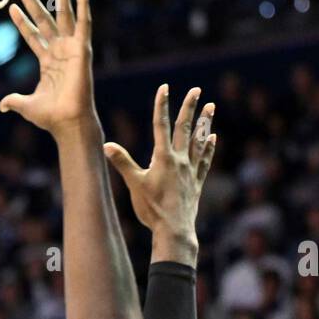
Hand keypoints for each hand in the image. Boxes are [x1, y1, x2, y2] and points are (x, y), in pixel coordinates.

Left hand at [0, 0, 94, 136]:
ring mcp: (71, 47)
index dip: (22, 21)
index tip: (11, 6)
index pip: (32, 35)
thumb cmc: (51, 117)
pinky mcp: (83, 49)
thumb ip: (14, 101)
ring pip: (65, 13)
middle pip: (44, 18)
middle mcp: (59, 50)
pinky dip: (84, 5)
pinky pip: (84, 23)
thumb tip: (2, 105)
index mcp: (47, 61)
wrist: (67, 123)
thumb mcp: (26, 106)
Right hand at [103, 85, 215, 263]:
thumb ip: (122, 163)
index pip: (161, 126)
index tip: (164, 88)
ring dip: (204, 122)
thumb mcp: (134, 185)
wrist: (174, 230)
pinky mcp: (196, 182)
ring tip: (211, 106)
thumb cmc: (152, 209)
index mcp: (163, 158)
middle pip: (185, 128)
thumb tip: (106, 145)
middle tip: (196, 89)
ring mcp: (190, 171)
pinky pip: (204, 161)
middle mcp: (180, 160)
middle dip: (189, 107)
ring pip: (199, 141)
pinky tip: (212, 138)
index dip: (162, 106)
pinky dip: (208, 148)